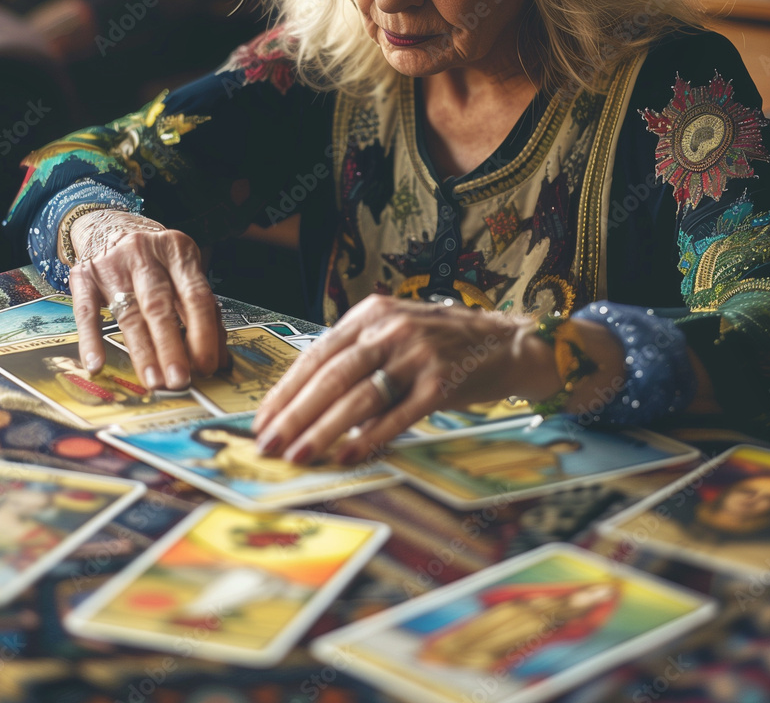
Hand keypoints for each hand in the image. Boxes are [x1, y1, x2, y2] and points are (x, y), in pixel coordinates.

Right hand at [66, 210, 226, 389]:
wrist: (110, 225)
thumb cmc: (155, 259)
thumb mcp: (182, 271)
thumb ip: (201, 311)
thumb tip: (219, 357)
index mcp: (178, 252)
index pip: (196, 296)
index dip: (203, 333)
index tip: (208, 365)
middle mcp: (146, 254)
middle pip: (161, 307)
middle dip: (172, 348)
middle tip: (181, 380)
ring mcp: (112, 264)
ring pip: (129, 313)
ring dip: (143, 351)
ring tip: (153, 379)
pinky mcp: (84, 276)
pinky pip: (87, 312)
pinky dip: (91, 340)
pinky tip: (97, 363)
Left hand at [249, 294, 560, 465]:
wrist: (505, 343)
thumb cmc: (440, 343)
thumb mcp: (394, 333)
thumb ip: (356, 358)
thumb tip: (306, 406)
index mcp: (372, 314)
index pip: (317, 354)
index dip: (286, 391)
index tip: (263, 421)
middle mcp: (392, 329)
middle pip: (331, 376)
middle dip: (294, 415)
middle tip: (269, 445)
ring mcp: (418, 354)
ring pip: (358, 397)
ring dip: (323, 431)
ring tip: (299, 456)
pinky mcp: (442, 382)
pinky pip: (398, 416)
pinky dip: (369, 439)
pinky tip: (347, 457)